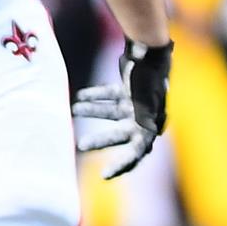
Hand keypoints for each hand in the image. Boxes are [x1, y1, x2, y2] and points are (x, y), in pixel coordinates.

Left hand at [73, 37, 173, 178]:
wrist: (149, 49)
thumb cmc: (148, 78)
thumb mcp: (146, 105)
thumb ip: (144, 127)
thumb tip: (144, 151)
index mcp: (152, 125)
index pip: (138, 152)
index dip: (122, 166)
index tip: (104, 176)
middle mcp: (144, 117)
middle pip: (120, 136)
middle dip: (101, 140)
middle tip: (81, 145)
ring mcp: (136, 103)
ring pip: (111, 115)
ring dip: (93, 113)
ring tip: (75, 109)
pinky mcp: (128, 89)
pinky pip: (110, 97)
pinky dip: (96, 97)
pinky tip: (80, 95)